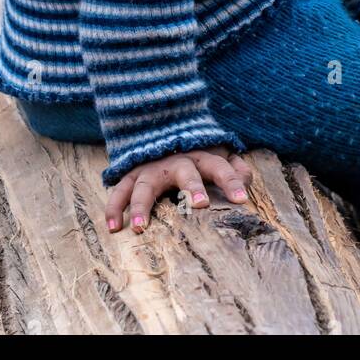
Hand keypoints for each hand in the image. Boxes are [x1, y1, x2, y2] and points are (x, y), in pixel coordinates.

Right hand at [105, 145, 253, 233]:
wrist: (162, 131)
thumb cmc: (197, 155)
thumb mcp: (218, 157)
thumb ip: (235, 168)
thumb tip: (246, 180)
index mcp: (202, 158)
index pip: (220, 167)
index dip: (232, 181)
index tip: (241, 200)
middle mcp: (176, 161)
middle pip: (185, 171)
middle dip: (192, 186)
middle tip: (200, 205)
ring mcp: (151, 168)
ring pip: (145, 184)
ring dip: (141, 205)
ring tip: (140, 228)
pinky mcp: (132, 175)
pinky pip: (120, 190)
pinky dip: (114, 207)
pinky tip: (113, 227)